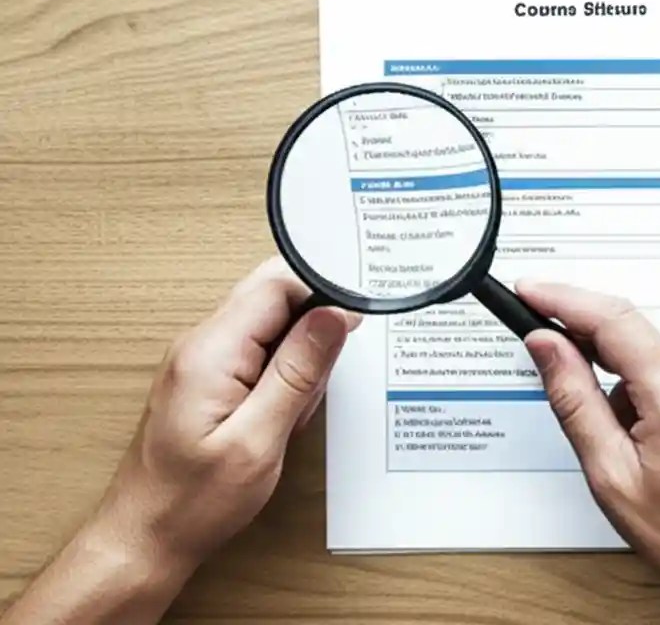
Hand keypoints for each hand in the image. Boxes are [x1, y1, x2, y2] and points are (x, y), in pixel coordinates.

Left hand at [2, 258, 359, 624]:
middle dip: (313, 332)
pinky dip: (282, 379)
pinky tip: (277, 417)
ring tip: (288, 415)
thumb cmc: (191, 502)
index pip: (277, 284)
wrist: (144, 538)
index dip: (324, 293)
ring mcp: (202, 358)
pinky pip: (261, 353)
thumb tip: (333, 316)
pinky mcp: (208, 375)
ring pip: (274, 326)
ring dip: (299, 361)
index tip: (353, 324)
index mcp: (210, 351)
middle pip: (276, 297)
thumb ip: (297, 372)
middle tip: (312, 386)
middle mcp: (200, 344)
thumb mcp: (258, 441)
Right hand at [516, 281, 659, 624]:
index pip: (612, 319)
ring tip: (635, 452)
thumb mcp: (612, 474)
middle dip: (593, 366)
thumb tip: (545, 345)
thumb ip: (573, 399)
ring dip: (625, 389)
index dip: (562, 299)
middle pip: (629, 337)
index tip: (528, 290)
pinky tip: (655, 441)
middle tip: (585, 419)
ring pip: (648, 355)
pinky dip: (650, 393)